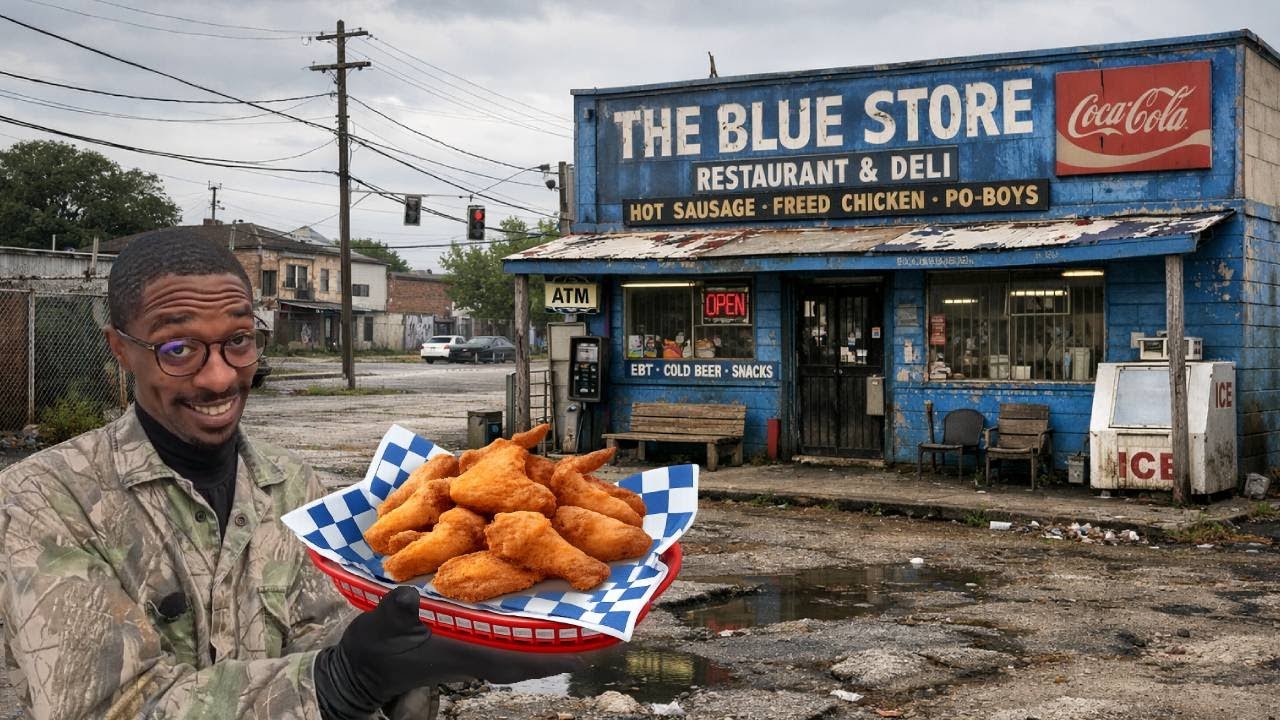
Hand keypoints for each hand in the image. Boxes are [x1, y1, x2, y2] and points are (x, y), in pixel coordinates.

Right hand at [314, 587, 589, 718]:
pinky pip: (515, 616)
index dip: (573, 647)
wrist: (359, 667)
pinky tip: (546, 569)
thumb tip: (408, 597)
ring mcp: (484, 638)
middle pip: (547, 640)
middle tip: (615, 589)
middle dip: (579, 621)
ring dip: (561, 607)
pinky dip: (534, 596)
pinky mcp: (474, 627)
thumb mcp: (382, 627)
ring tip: (594, 573)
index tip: (610, 635)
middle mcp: (490, 647)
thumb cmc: (376, 652)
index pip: (536, 657)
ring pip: (534, 627)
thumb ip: (396, 613)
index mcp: (478, 654)